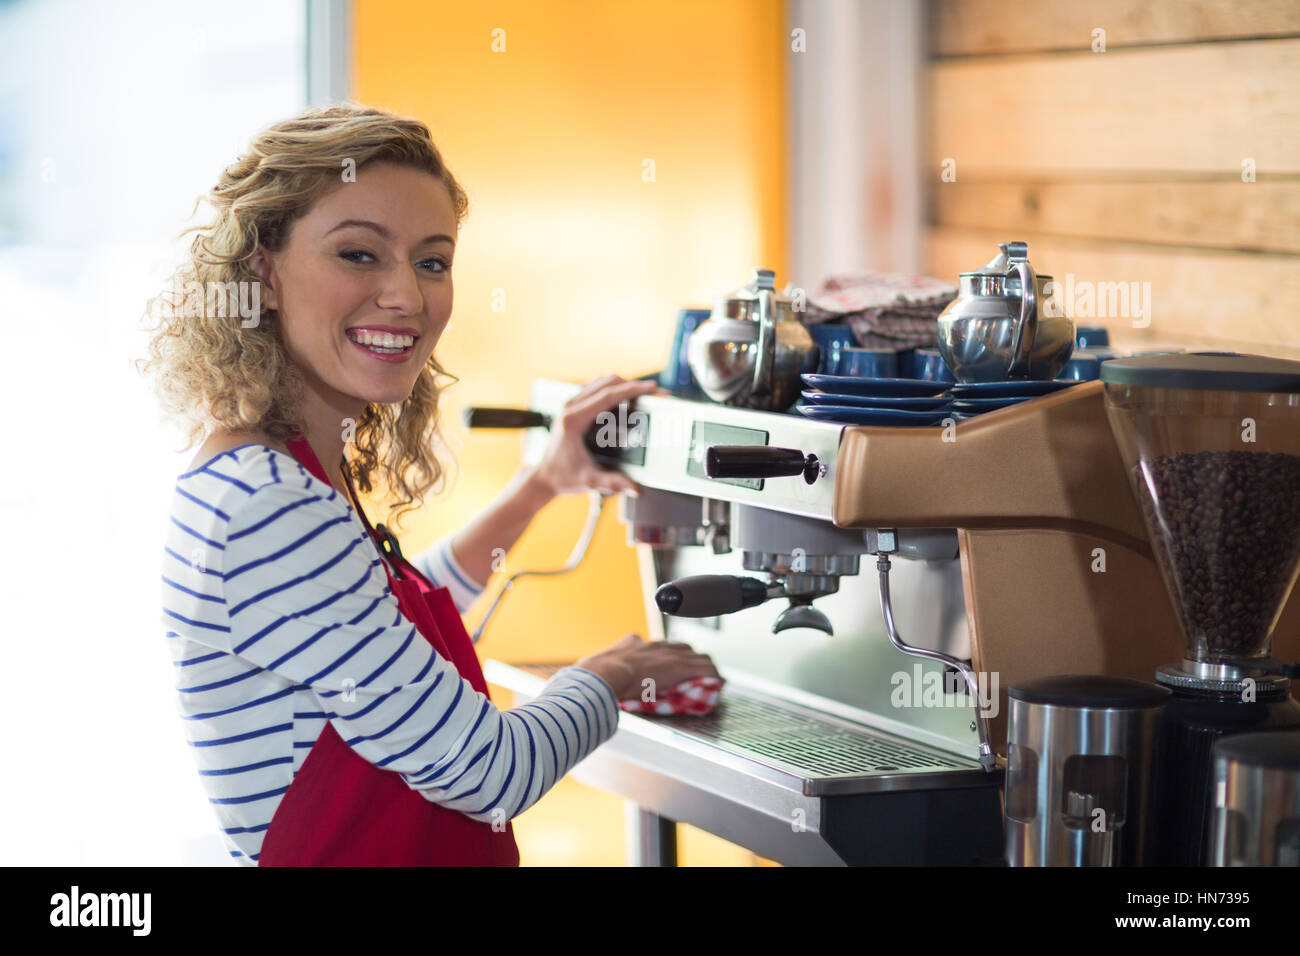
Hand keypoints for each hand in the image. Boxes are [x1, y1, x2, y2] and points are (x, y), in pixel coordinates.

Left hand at [531, 375, 662, 497]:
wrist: (544, 477)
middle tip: (654, 392)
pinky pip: (597, 388)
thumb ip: (613, 483)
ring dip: (624, 385)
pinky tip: (627, 399)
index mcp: (573, 420)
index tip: (651, 387)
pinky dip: (614, 389)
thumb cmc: (562, 476)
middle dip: (633, 385)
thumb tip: (636, 488)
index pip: (607, 395)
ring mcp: (571, 404)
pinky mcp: (574, 406)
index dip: (632, 389)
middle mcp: (570, 407)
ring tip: (644, 394)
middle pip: (607, 383)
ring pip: (602, 381)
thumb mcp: (589, 481)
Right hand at [576, 634, 721, 699]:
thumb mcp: (592, 672)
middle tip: (690, 670)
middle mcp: (651, 646)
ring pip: (694, 656)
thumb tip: (577, 687)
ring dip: (702, 666)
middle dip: (685, 658)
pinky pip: (704, 668)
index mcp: (630, 644)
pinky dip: (712, 676)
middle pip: (677, 647)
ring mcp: (666, 654)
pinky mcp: (680, 666)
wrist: (603, 676)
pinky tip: (718, 683)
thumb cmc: (592, 677)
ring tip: (708, 677)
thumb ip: (593, 676)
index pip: (652, 646)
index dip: (661, 655)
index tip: (662, 663)